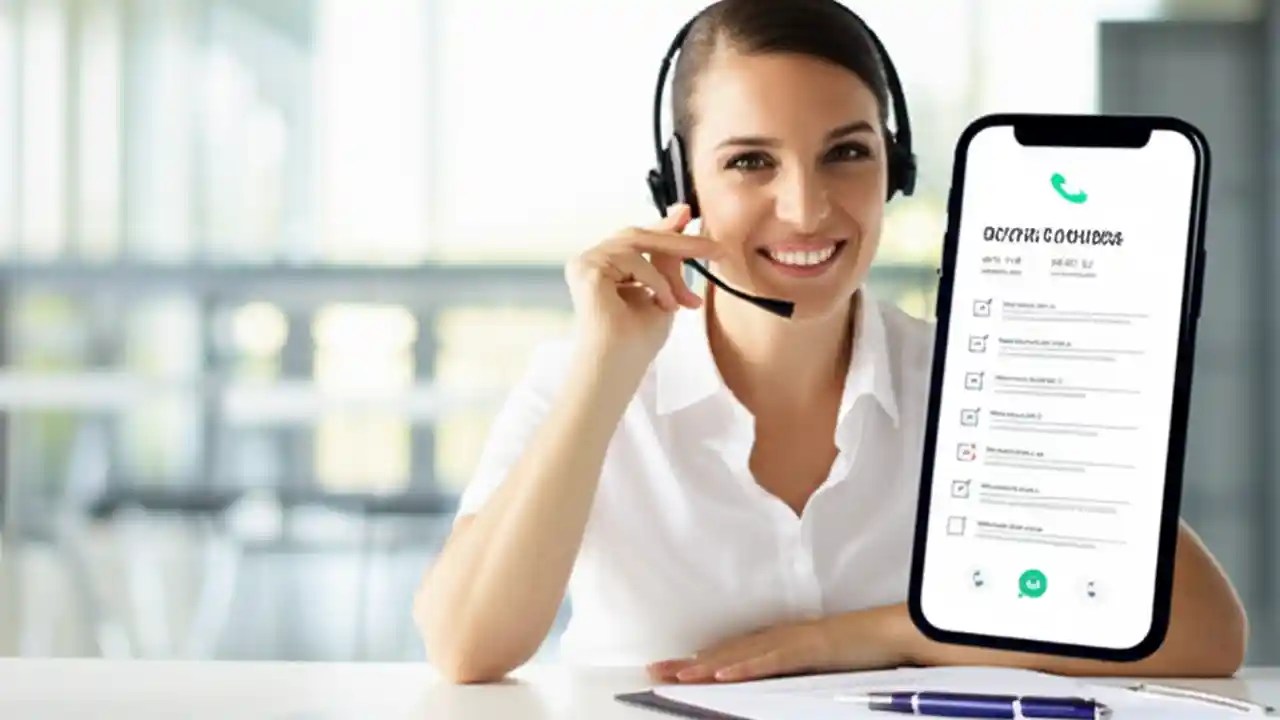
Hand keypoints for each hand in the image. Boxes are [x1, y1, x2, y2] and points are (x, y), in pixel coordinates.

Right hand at [563, 203, 721, 363]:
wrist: (619, 368)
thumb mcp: (664, 293)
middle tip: (711, 245)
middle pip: (638, 235)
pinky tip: (663, 304)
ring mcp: (586, 263)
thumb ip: (668, 261)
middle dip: (676, 237)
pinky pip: (632, 258)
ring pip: (637, 244)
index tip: (686, 212)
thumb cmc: (637, 342)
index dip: (663, 226)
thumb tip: (682, 219)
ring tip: (680, 301)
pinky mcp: (586, 269)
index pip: (638, 239)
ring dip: (667, 273)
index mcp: (609, 267)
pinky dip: (655, 280)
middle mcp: (593, 261)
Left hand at [646, 607, 913, 684]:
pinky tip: (722, 673)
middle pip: (724, 650)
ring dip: (705, 665)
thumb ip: (783, 668)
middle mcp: (775, 637)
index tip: (667, 669)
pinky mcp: (805, 649)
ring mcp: (788, 641)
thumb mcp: (809, 664)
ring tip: (677, 675)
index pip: (727, 652)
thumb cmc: (852, 650)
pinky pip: (769, 660)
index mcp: (774, 640)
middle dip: (688, 662)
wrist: (885, 633)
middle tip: (655, 670)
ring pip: (739, 654)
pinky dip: (744, 667)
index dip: (695, 660)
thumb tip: (759, 680)